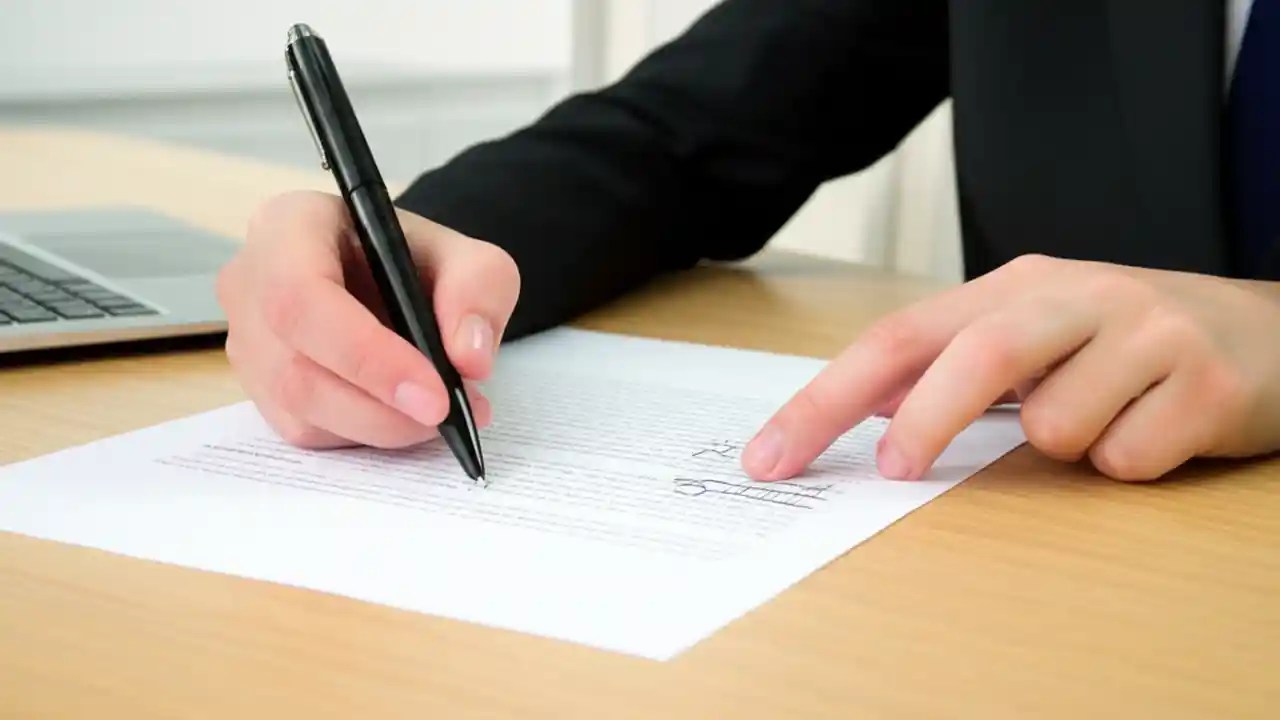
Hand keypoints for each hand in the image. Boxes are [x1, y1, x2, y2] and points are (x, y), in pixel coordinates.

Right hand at [216, 190, 519, 448]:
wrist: (393, 281)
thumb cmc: (417, 260)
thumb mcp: (470, 257)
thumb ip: (479, 290)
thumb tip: (469, 358)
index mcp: (289, 226)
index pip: (302, 296)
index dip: (366, 354)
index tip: (433, 394)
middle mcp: (251, 284)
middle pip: (297, 368)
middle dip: (381, 407)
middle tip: (447, 415)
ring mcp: (247, 342)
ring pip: (301, 410)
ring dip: (380, 426)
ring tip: (441, 414)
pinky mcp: (260, 390)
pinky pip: (307, 432)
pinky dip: (364, 436)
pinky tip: (403, 416)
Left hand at [742, 254, 1279, 481]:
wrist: (1273, 334)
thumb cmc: (1126, 343)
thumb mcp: (1036, 334)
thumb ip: (956, 363)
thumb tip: (868, 410)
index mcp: (1017, 285)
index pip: (899, 336)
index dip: (828, 399)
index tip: (771, 456)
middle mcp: (1078, 294)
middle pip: (975, 355)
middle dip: (926, 422)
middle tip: (896, 470)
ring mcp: (1148, 332)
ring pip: (1058, 425)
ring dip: (1063, 448)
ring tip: (1106, 420)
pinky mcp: (1208, 382)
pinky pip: (1128, 458)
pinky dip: (1125, 464)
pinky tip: (1156, 431)